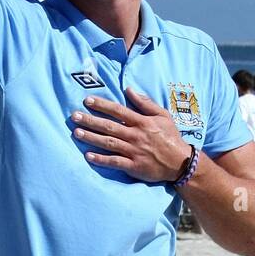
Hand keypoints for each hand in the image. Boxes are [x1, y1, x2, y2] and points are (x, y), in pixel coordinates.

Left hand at [70, 85, 185, 181]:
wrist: (180, 162)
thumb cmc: (170, 137)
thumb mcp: (163, 115)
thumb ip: (145, 102)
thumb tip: (129, 89)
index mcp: (142, 122)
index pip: (118, 110)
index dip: (102, 105)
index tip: (87, 100)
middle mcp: (136, 135)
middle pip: (109, 126)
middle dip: (90, 120)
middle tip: (74, 116)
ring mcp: (134, 151)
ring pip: (109, 143)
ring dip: (91, 138)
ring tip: (76, 133)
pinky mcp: (134, 166)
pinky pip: (115, 162)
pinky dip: (101, 159)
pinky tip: (88, 156)